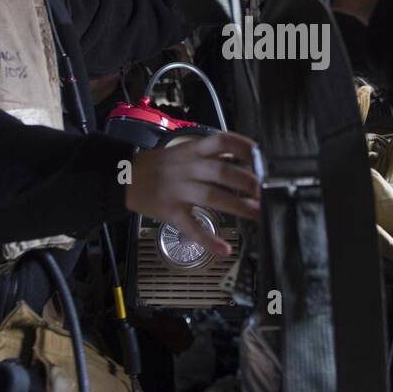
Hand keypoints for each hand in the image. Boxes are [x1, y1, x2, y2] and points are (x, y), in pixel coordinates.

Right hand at [124, 131, 261, 256]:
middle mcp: (187, 168)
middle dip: (249, 182)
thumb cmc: (159, 166)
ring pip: (212, 197)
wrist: (124, 178)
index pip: (223, 141)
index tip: (264, 157)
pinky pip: (191, 227)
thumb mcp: (184, 151)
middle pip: (222, 172)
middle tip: (268, 192)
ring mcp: (178, 191)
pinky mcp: (171, 212)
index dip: (245, 148)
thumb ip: (211, 155)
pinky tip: (224, 249)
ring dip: (238, 207)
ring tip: (258, 215)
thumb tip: (246, 159)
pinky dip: (208, 240)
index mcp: (192, 151)